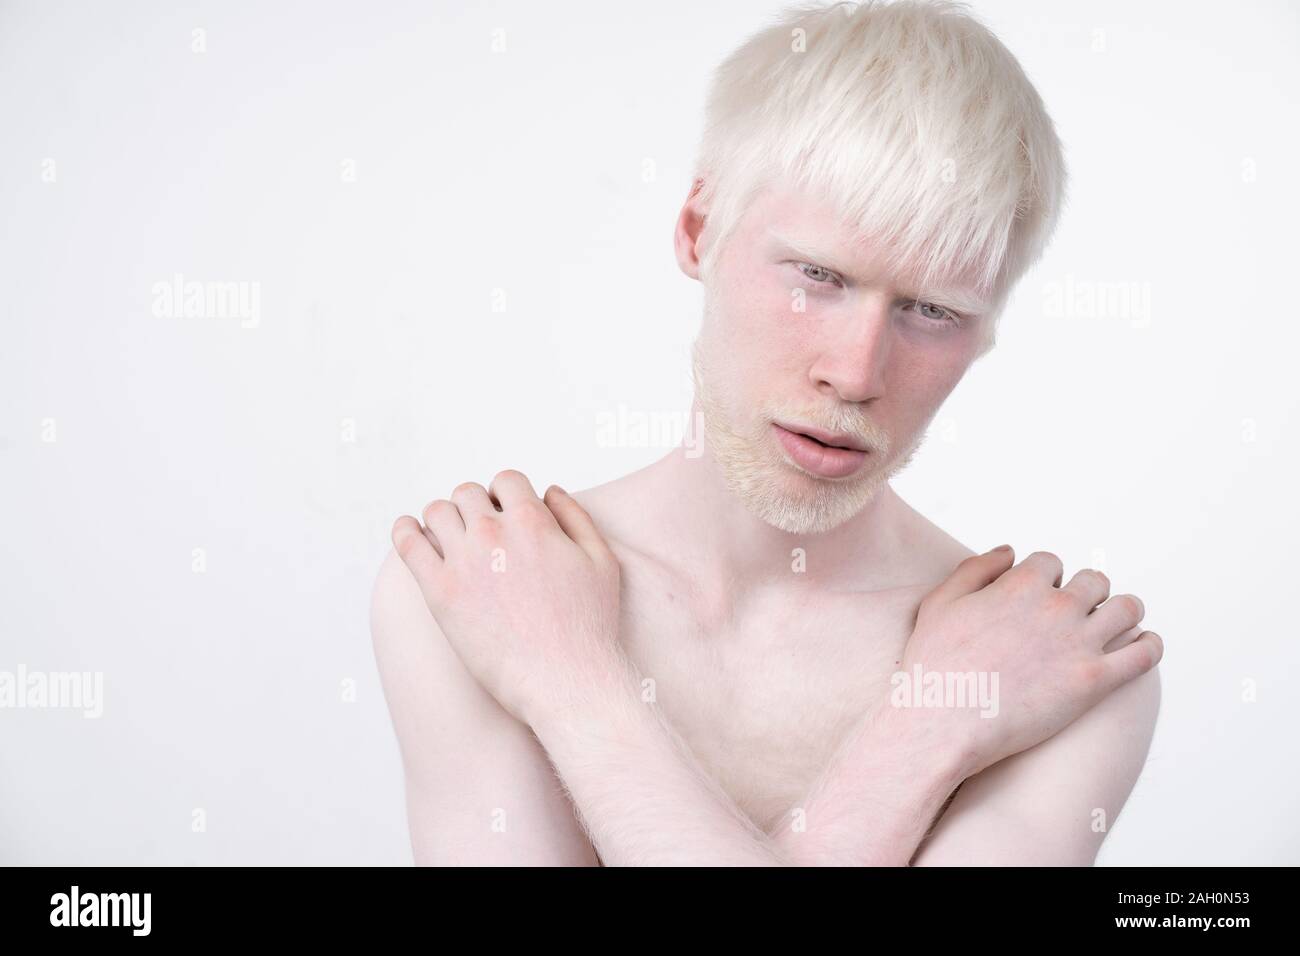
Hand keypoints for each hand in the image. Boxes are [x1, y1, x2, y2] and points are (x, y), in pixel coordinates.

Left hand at [390, 469, 624, 727]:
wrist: (565, 680)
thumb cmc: (588, 626)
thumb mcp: (601, 561)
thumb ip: (575, 517)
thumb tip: (550, 491)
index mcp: (533, 521)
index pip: (505, 480)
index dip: (506, 494)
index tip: (505, 513)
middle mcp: (494, 534)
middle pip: (468, 493)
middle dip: (476, 506)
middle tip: (481, 532)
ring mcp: (463, 561)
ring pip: (436, 512)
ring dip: (444, 518)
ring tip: (451, 538)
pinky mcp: (440, 592)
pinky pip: (408, 544)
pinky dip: (405, 531)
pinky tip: (409, 533)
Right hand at [899, 546, 1162, 777]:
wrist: (943, 725)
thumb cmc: (933, 666)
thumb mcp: (940, 603)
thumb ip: (975, 569)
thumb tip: (1009, 550)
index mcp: (1020, 584)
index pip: (1051, 562)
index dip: (1046, 578)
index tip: (1041, 594)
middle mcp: (1056, 606)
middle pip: (1094, 581)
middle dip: (1087, 593)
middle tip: (1078, 614)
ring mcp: (1079, 643)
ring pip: (1128, 608)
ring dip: (1123, 611)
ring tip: (1116, 624)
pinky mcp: (1095, 681)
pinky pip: (1143, 654)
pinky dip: (1149, 645)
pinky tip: (1143, 646)